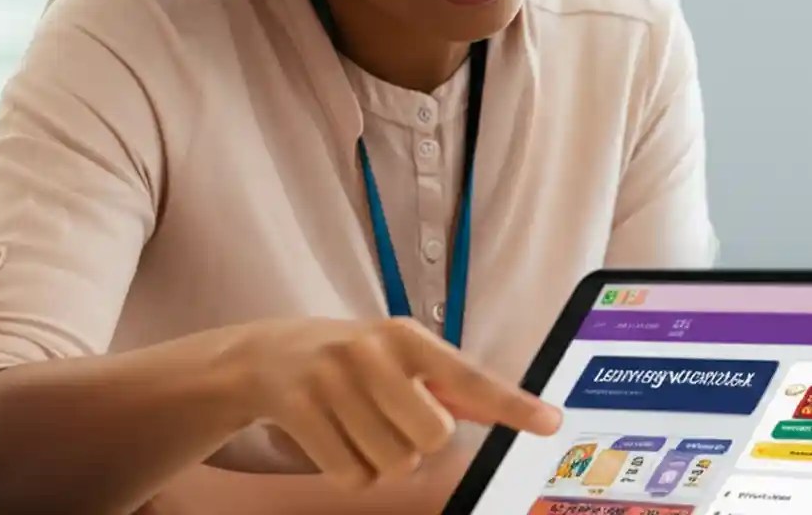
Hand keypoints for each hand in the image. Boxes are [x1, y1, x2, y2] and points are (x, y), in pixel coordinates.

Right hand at [215, 317, 560, 489]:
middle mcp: (372, 351)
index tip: (550, 423)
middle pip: (434, 436)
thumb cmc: (347, 359)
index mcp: (405, 336)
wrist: (261, 356)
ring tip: (357, 427)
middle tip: (392, 421)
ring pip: (393, 462)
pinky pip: (351, 476)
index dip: (512, 404)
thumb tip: (504, 407)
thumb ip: (449, 382)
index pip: (471, 376)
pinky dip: (349, 473)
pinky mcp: (298, 408)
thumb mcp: (396, 355)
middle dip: (418, 441)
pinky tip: (333, 441)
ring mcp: (332, 379)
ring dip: (381, 460)